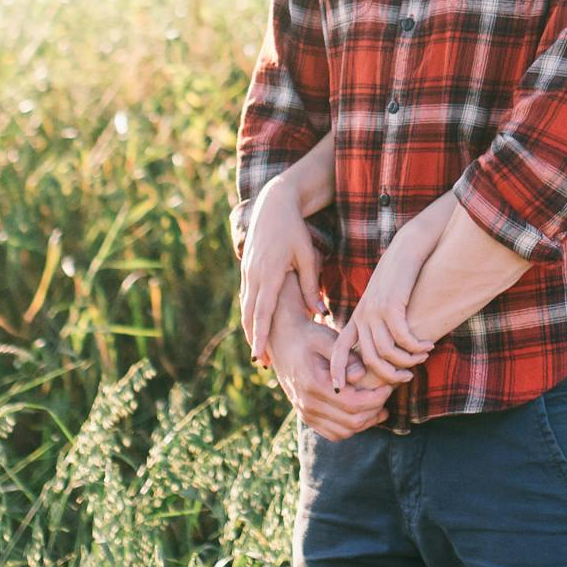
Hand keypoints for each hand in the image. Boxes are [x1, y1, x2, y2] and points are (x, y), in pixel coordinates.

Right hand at [239, 166, 326, 364]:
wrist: (273, 204)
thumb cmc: (295, 230)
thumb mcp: (308, 257)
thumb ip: (311, 287)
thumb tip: (320, 314)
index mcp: (270, 274)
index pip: (264, 313)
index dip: (261, 336)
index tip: (259, 356)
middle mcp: (254, 275)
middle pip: (250, 315)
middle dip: (254, 339)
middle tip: (261, 362)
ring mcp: (248, 272)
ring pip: (246, 307)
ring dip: (251, 329)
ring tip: (259, 351)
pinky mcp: (247, 268)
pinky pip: (246, 296)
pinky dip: (250, 314)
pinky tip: (255, 327)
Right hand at [266, 284, 388, 442]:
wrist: (282, 342)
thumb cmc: (309, 336)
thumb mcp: (328, 339)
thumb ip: (345, 357)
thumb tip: (362, 374)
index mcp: (314, 385)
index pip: (354, 404)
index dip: (377, 398)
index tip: (390, 385)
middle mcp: (308, 404)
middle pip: (352, 421)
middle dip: (375, 409)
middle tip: (387, 393)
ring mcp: (306, 413)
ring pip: (344, 431)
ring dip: (366, 421)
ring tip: (380, 405)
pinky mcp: (307, 417)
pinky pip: (333, 433)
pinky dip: (352, 428)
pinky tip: (365, 414)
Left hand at [341, 207, 448, 388]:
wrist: (407, 249)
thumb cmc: (399, 279)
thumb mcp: (383, 304)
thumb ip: (381, 326)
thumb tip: (387, 354)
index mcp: (357, 318)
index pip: (338, 350)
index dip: (337, 372)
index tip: (340, 391)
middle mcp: (362, 316)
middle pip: (370, 360)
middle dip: (390, 375)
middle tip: (407, 377)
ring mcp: (375, 310)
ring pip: (387, 351)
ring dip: (408, 360)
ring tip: (423, 357)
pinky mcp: (391, 304)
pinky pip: (403, 337)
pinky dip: (417, 346)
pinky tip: (428, 344)